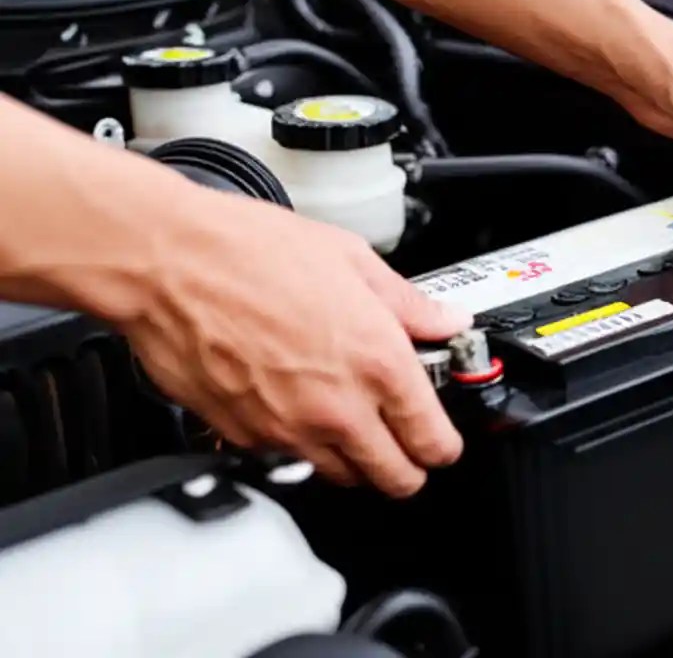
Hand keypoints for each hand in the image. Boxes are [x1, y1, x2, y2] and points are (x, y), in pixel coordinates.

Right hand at [119, 188, 471, 496]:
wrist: (168, 264)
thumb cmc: (250, 252)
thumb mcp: (353, 261)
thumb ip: (410, 303)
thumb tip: (445, 319)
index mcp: (378, 364)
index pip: (434, 441)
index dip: (445, 445)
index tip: (443, 439)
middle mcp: (338, 409)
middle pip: (396, 478)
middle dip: (410, 467)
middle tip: (407, 444)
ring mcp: (289, 430)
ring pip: (343, 477)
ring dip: (357, 461)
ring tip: (354, 424)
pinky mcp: (244, 437)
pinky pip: (289, 459)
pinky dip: (301, 446)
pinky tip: (299, 407)